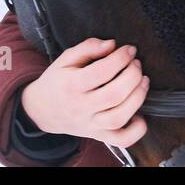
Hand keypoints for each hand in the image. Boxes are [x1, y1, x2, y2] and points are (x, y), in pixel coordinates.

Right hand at [20, 37, 149, 147]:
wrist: (42, 111)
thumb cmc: (57, 82)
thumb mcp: (66, 59)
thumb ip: (88, 47)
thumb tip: (111, 44)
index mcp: (71, 85)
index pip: (101, 72)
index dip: (121, 58)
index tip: (129, 50)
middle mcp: (81, 107)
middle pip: (114, 95)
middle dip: (132, 75)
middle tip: (136, 64)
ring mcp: (91, 124)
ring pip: (119, 117)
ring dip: (137, 97)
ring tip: (143, 81)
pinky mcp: (98, 136)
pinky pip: (121, 140)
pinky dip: (136, 131)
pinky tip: (140, 115)